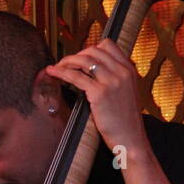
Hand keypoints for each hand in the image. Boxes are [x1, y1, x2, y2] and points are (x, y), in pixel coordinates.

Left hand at [44, 38, 149, 159]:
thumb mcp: (126, 92)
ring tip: (58, 67)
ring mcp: (112, 81)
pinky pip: (76, 77)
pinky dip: (61, 72)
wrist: (131, 139)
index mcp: (129, 69)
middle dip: (76, 55)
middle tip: (65, 63)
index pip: (108, 45)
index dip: (91, 49)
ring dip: (67, 61)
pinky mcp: (101, 93)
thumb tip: (93, 71)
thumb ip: (115, 78)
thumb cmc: (125, 120)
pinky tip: (53, 72)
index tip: (81, 58)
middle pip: (93, 50)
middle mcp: (122, 72)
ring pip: (84, 60)